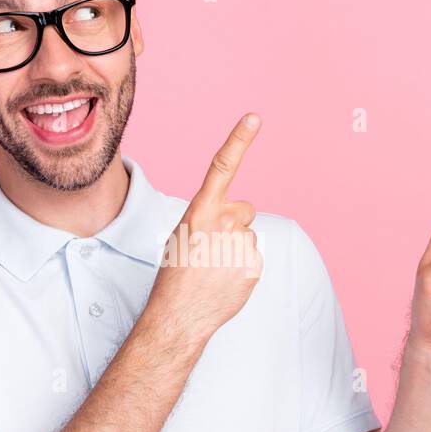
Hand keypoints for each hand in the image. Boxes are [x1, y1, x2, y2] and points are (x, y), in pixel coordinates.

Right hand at [146, 113, 264, 342]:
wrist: (179, 314)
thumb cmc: (175, 273)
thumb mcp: (183, 233)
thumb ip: (211, 216)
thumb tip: (241, 214)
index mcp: (201, 209)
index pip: (223, 166)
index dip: (239, 139)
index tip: (255, 118)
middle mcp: (224, 222)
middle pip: (244, 210)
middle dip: (234, 223)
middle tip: (212, 247)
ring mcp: (242, 244)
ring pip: (248, 237)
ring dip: (236, 249)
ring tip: (214, 268)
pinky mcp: (255, 265)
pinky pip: (254, 258)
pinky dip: (242, 268)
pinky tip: (224, 280)